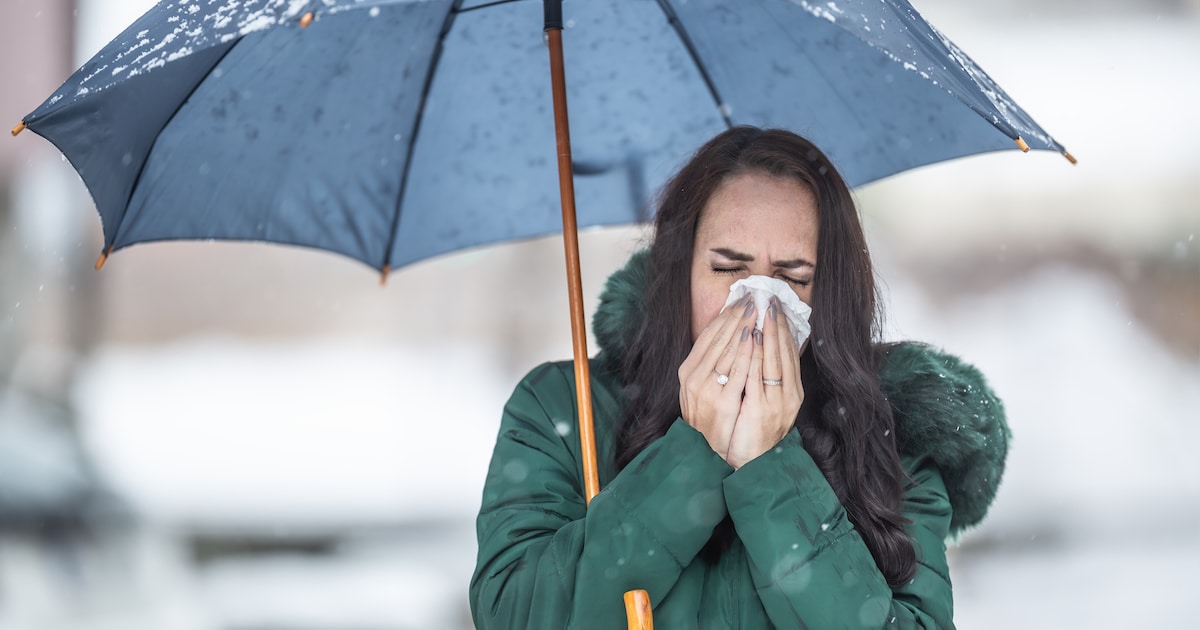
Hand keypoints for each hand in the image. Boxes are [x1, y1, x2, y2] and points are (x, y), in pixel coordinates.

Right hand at [678, 294, 756, 459]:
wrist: (705, 450)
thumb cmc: (707, 416)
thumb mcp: (701, 387)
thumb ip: (710, 364)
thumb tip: (726, 336)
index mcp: (688, 370)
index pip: (707, 335)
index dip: (724, 316)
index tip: (739, 300)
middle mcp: (693, 377)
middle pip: (717, 338)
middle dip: (735, 316)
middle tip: (752, 297)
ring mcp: (707, 389)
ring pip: (726, 350)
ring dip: (742, 327)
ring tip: (756, 310)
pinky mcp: (723, 401)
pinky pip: (737, 372)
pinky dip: (746, 352)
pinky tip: (755, 338)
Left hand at [726, 298, 804, 468]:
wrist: (753, 464)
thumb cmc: (757, 432)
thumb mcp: (769, 404)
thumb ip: (771, 379)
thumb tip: (769, 350)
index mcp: (793, 392)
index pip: (791, 354)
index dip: (784, 329)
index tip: (777, 308)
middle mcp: (789, 396)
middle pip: (785, 354)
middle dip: (777, 325)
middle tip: (771, 300)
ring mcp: (776, 403)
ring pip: (774, 361)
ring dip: (768, 334)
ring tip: (762, 311)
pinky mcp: (761, 410)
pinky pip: (758, 376)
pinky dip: (756, 355)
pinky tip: (753, 338)